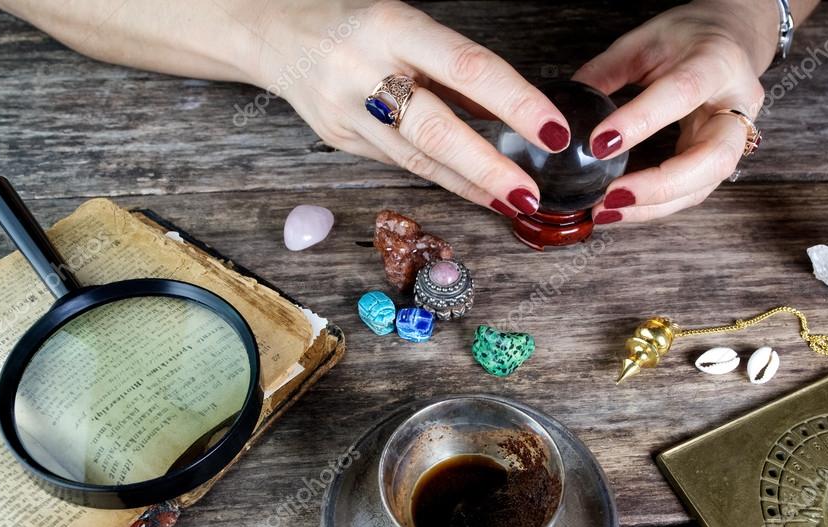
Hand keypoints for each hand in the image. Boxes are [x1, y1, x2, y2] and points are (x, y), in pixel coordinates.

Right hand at [255, 0, 570, 217]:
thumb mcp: (406, 25)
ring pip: (416, 159)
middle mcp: (364, 71)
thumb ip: (451, 68)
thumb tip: (511, 111)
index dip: (514, 103)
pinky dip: (443, 180)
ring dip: (471, 185)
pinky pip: (400, 164)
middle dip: (487, 167)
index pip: (466, 67)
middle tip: (530, 193)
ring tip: (513, 201)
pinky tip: (476, 192)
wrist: (273, 33)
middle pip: (434, 130)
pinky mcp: (338, 140)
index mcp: (392, 26)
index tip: (554, 131)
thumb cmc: (355, 24)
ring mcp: (346, 112)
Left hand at [573, 0, 777, 223]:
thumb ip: (606, 71)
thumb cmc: (688, 38)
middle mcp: (736, 105)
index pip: (683, 92)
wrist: (731, 42)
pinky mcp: (719, 161)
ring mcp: (735, 138)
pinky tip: (620, 209)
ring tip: (606, 211)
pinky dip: (654, 206)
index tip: (598, 144)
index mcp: (718, 62)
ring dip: (653, 206)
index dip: (641, 121)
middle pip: (712, 159)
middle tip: (610, 197)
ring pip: (703, 186)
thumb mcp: (644, 39)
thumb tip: (564, 112)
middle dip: (659, 186)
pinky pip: (691, 192)